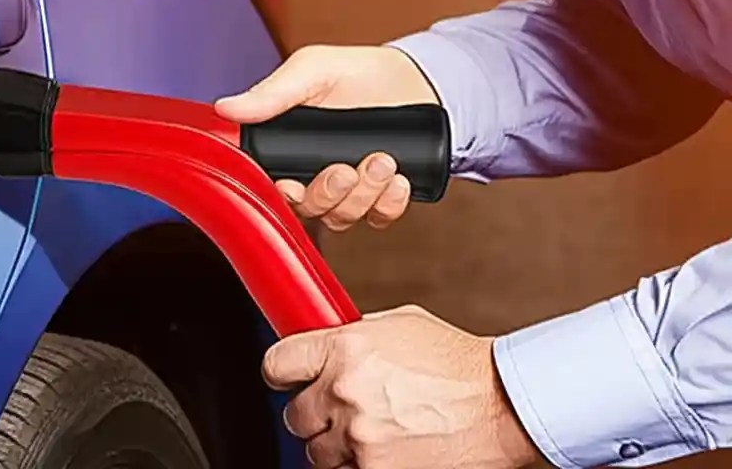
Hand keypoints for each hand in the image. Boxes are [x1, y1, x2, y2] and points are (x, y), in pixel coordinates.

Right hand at [215, 45, 437, 231]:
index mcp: (288, 149)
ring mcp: (348, 188)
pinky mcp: (381, 195)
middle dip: (329, 193)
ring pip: (343, 216)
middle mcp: (313, 174)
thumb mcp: (310, 71)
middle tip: (346, 169)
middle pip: (308, 209)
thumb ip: (271, 94)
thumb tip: (227, 108)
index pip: (272, 187)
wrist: (412, 77)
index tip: (294, 183)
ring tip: (383, 160)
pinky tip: (398, 178)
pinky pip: (380, 216)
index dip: (282, 193)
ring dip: (364, 193)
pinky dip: (390, 203)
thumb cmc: (355, 71)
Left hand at [263, 305, 539, 468]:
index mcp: (345, 348)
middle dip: (315, 414)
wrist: (505, 407)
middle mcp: (344, 392)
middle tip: (342, 410)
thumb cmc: (460, 366)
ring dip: (337, 445)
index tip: (287, 379)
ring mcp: (359, 437)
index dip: (281, 373)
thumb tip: (325, 341)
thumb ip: (354, 336)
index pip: (276, 363)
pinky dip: (361, 465)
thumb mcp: (401, 327)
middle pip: (294, 415)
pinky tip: (387, 450)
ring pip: (317, 452)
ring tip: (373, 432)